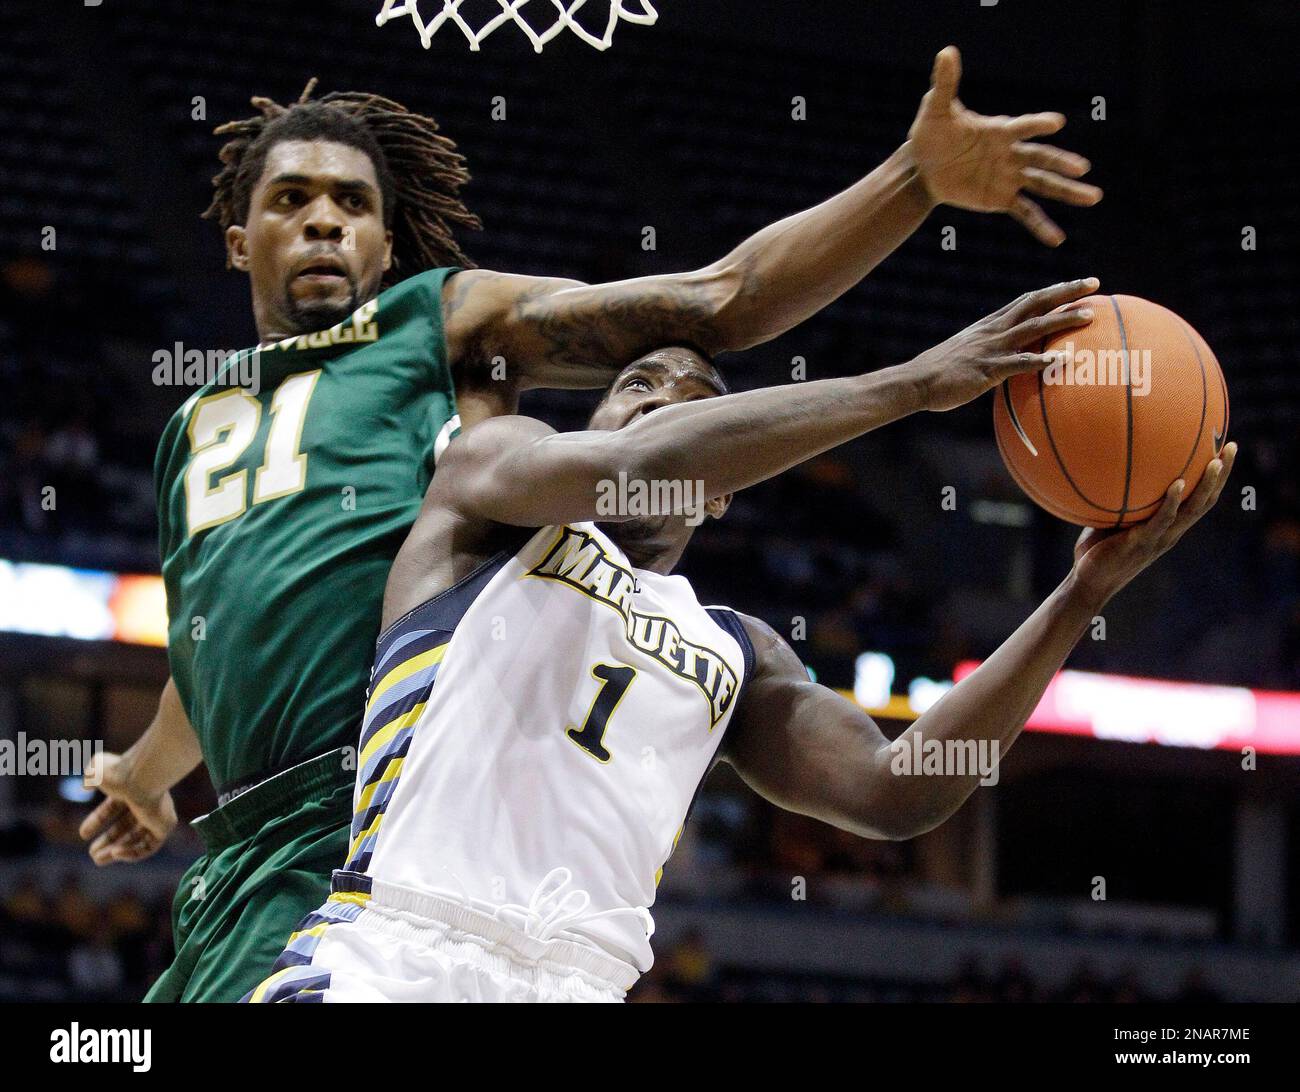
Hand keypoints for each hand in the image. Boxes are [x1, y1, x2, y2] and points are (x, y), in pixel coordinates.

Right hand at [78, 751, 176, 864]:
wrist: (142, 776)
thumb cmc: (119, 772)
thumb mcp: (96, 769)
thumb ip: (90, 776)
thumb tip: (86, 786)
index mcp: (130, 788)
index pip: (113, 807)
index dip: (97, 820)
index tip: (83, 834)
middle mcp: (145, 801)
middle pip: (127, 826)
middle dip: (109, 841)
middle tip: (92, 854)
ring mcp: (157, 814)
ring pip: (138, 839)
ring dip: (117, 851)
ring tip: (98, 859)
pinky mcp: (165, 826)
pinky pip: (150, 846)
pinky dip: (132, 853)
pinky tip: (115, 853)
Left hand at [907, 46, 1102, 245]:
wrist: (924, 166)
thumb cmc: (932, 133)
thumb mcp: (936, 110)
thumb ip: (945, 84)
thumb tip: (946, 52)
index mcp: (999, 130)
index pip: (1022, 127)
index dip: (1037, 124)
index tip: (1055, 124)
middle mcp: (1010, 153)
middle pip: (1041, 158)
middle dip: (1062, 163)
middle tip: (1083, 169)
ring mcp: (1009, 177)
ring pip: (1042, 184)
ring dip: (1067, 191)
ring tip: (1094, 197)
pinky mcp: (1001, 198)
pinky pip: (1025, 212)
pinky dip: (1040, 226)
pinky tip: (1058, 239)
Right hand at [910, 278, 1097, 411]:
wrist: (916, 380)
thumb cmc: (940, 372)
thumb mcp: (967, 352)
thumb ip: (989, 350)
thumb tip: (1007, 358)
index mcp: (990, 325)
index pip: (1028, 301)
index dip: (1054, 291)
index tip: (1079, 284)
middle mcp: (994, 330)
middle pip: (1036, 304)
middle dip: (1066, 292)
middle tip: (1094, 284)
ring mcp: (992, 349)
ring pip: (1034, 328)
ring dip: (1063, 320)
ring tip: (1089, 316)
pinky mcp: (987, 370)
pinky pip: (1019, 363)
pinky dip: (1041, 360)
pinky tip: (1061, 359)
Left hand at [1069, 443, 1237, 607]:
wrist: (1089, 582)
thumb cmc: (1098, 548)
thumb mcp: (1114, 518)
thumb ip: (1122, 498)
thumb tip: (1113, 463)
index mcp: (1170, 526)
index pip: (1200, 499)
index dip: (1216, 477)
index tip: (1224, 449)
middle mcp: (1172, 532)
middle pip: (1206, 500)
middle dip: (1221, 474)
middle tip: (1231, 447)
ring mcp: (1159, 539)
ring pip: (1191, 510)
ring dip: (1206, 486)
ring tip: (1214, 462)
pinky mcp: (1142, 543)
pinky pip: (1161, 520)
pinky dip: (1171, 502)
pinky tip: (1178, 484)